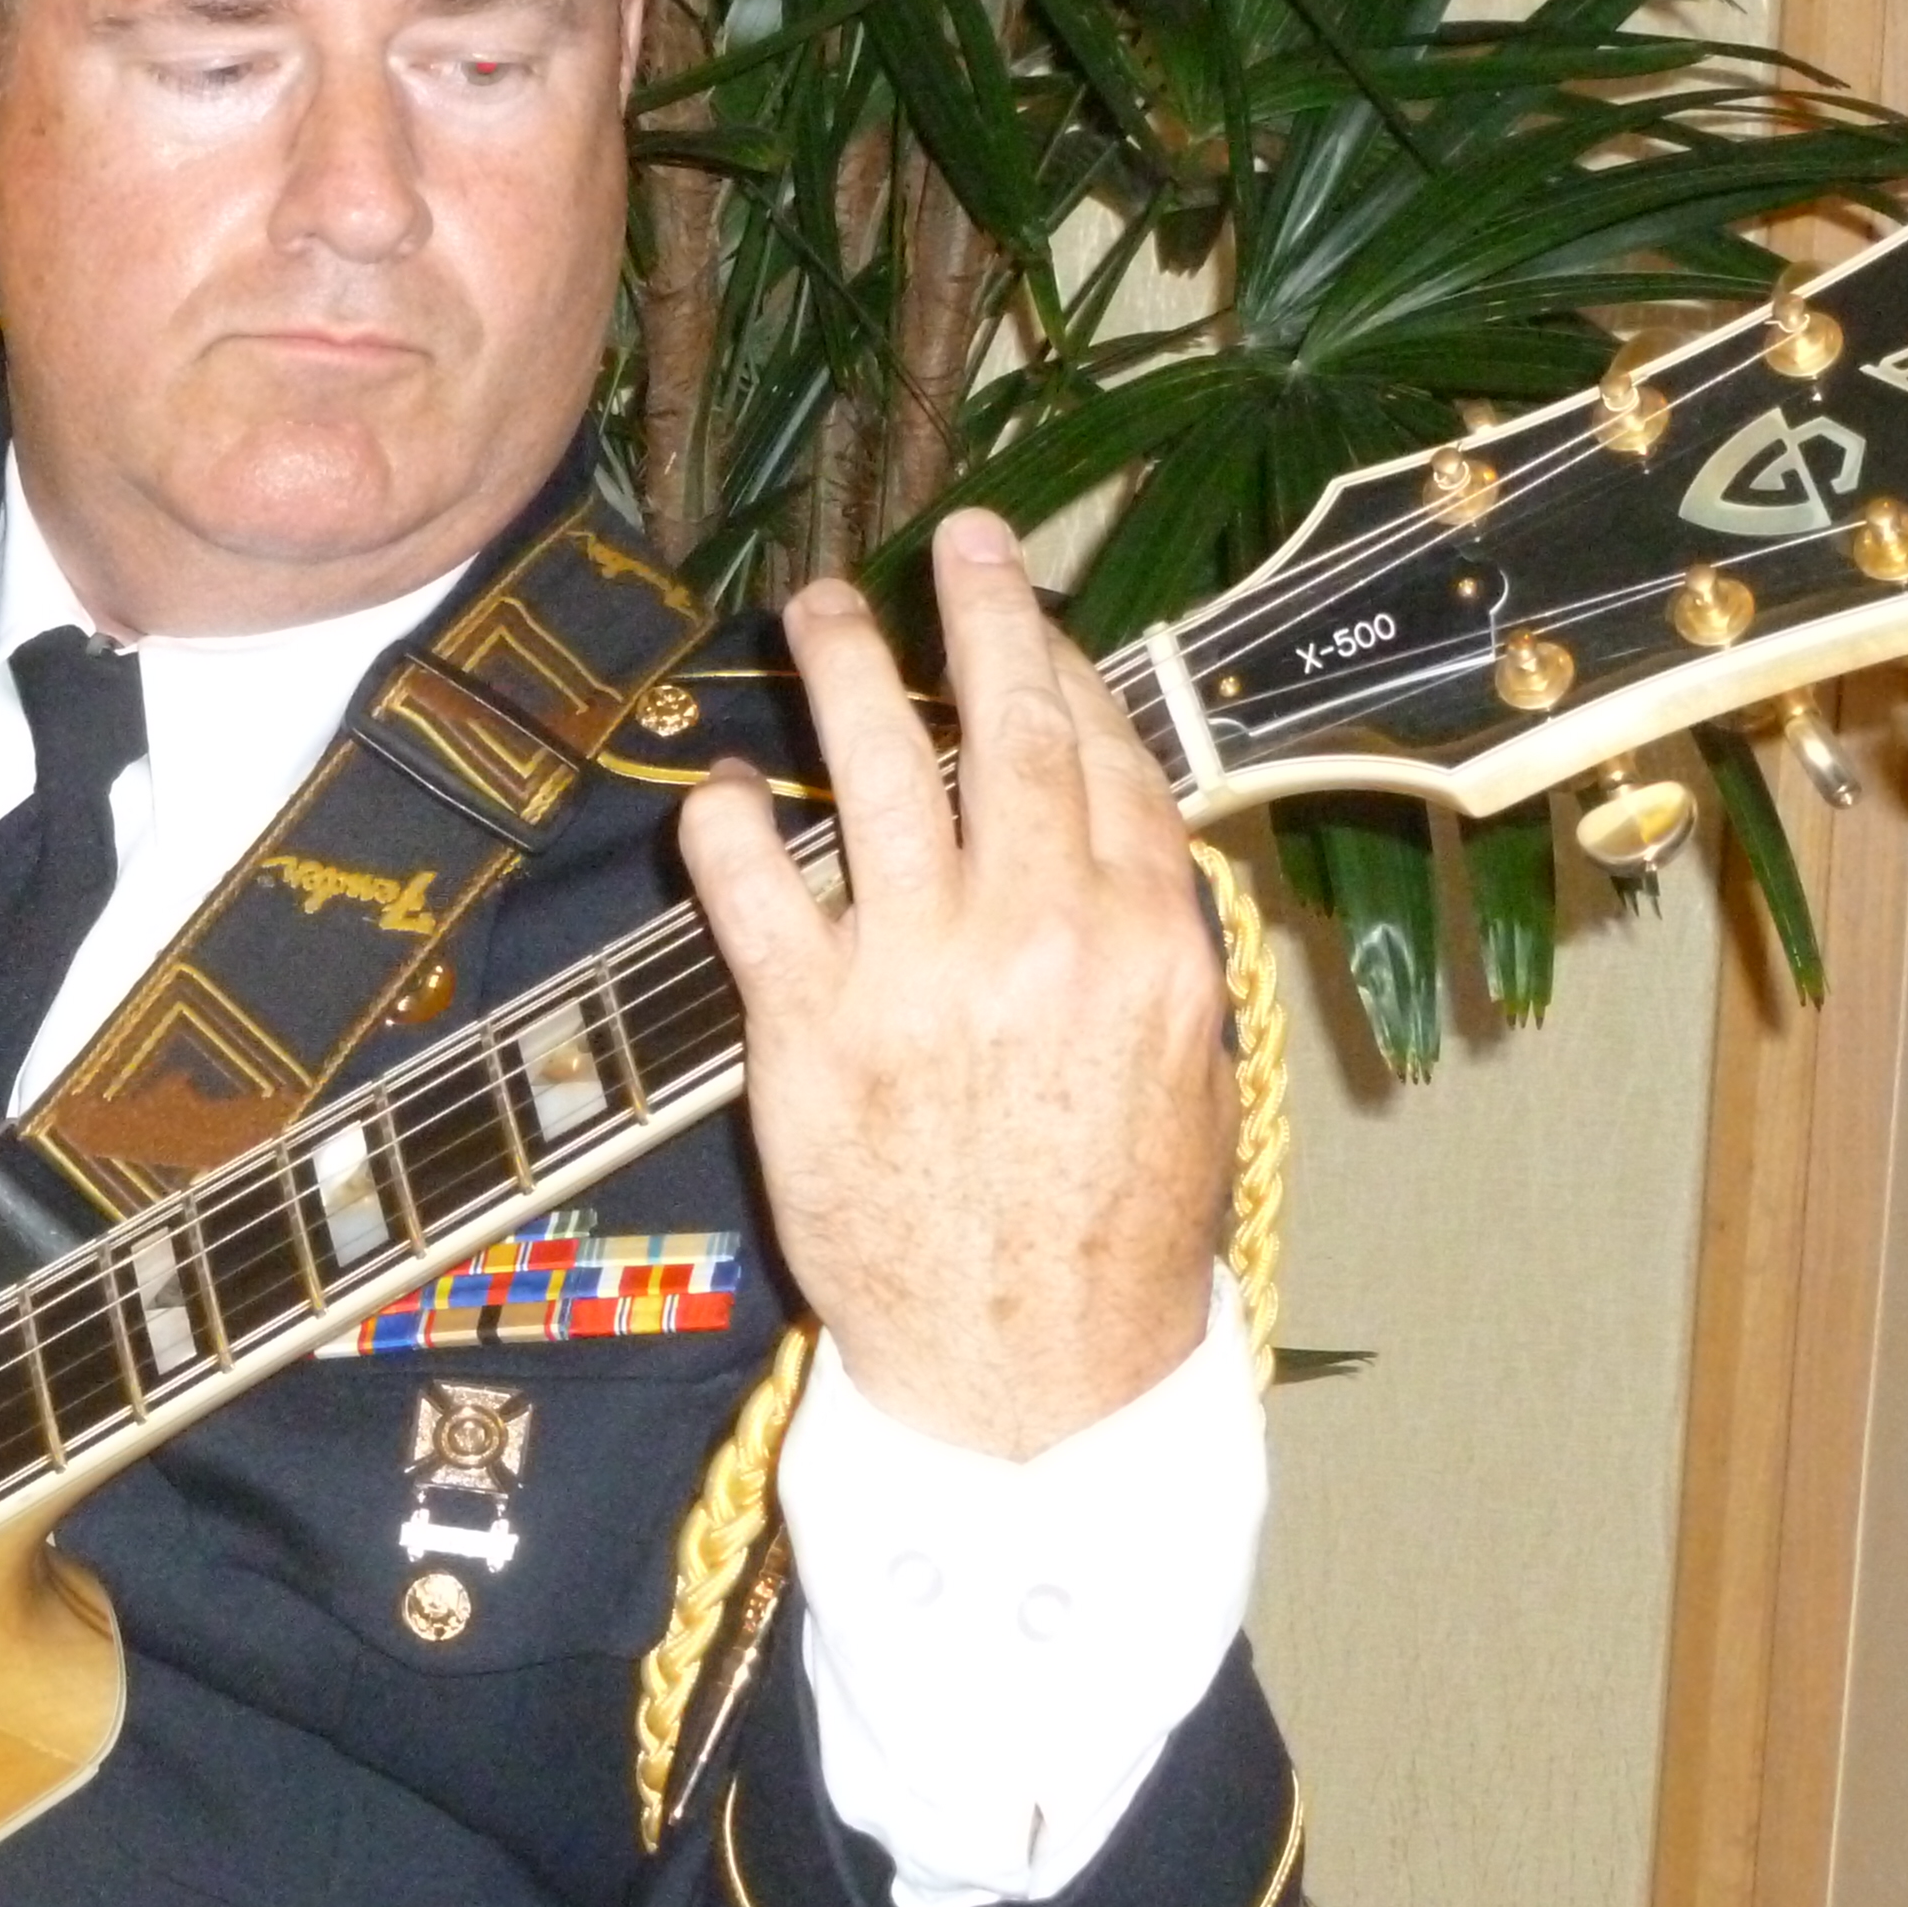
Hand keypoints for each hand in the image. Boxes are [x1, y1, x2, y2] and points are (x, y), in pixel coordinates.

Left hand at [678, 510, 1231, 1460]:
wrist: (1031, 1367)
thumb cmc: (1112, 1231)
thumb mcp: (1188, 1074)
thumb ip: (1156, 946)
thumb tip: (1124, 844)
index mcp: (1148, 938)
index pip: (1108, 757)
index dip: (1064, 669)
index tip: (1032, 618)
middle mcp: (1040, 931)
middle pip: (1009, 728)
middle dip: (980, 613)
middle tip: (955, 539)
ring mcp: (919, 970)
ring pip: (876, 767)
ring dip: (842, 665)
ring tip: (816, 605)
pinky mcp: (810, 1026)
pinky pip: (753, 885)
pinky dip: (728, 819)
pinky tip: (719, 784)